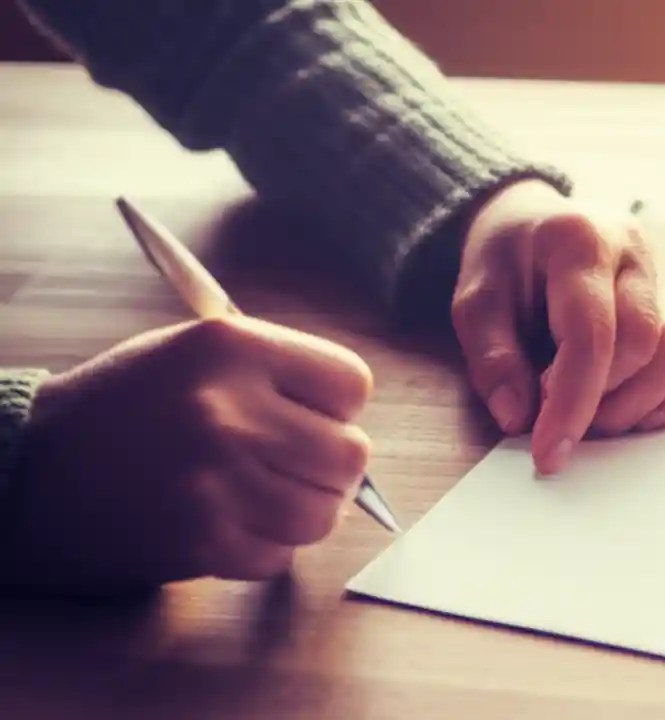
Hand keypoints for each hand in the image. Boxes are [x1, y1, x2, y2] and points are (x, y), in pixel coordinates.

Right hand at [0, 316, 372, 592]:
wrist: (30, 467)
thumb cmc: (125, 406)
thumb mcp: (195, 353)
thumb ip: (277, 375)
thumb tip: (351, 421)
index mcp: (233, 348)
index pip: (352, 382)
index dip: (339, 405)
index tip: (312, 415)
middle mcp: (229, 411)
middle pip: (350, 454)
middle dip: (330, 466)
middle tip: (292, 464)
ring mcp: (216, 481)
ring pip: (324, 513)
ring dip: (302, 511)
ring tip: (259, 495)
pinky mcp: (203, 541)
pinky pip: (280, 555)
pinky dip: (263, 547)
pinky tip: (225, 522)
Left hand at [453, 180, 664, 473]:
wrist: (532, 226)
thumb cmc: (505, 263)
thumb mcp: (474, 301)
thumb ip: (492, 358)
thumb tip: (519, 419)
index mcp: (579, 240)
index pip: (592, 333)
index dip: (572, 403)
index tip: (550, 454)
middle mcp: (635, 254)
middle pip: (648, 344)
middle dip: (605, 404)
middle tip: (561, 422)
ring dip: (641, 404)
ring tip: (593, 415)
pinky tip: (631, 408)